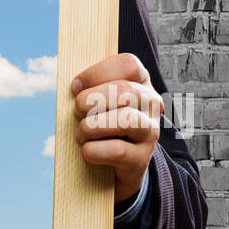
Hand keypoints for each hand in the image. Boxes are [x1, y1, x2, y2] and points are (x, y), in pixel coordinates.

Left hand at [70, 52, 161, 204]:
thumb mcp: (98, 99)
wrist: (117, 164)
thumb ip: (90, 87)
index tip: (76, 87)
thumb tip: (77, 87)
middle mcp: (152, 104)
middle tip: (77, 112)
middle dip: (91, 100)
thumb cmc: (102, 122)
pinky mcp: (142, 159)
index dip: (96, 73)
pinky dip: (94, 150)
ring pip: (125, 119)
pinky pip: (117, 151)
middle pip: (125, 90)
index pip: (128, 64)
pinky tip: (87, 150)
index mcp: (141, 82)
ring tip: (82, 133)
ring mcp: (150, 132)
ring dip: (92, 126)